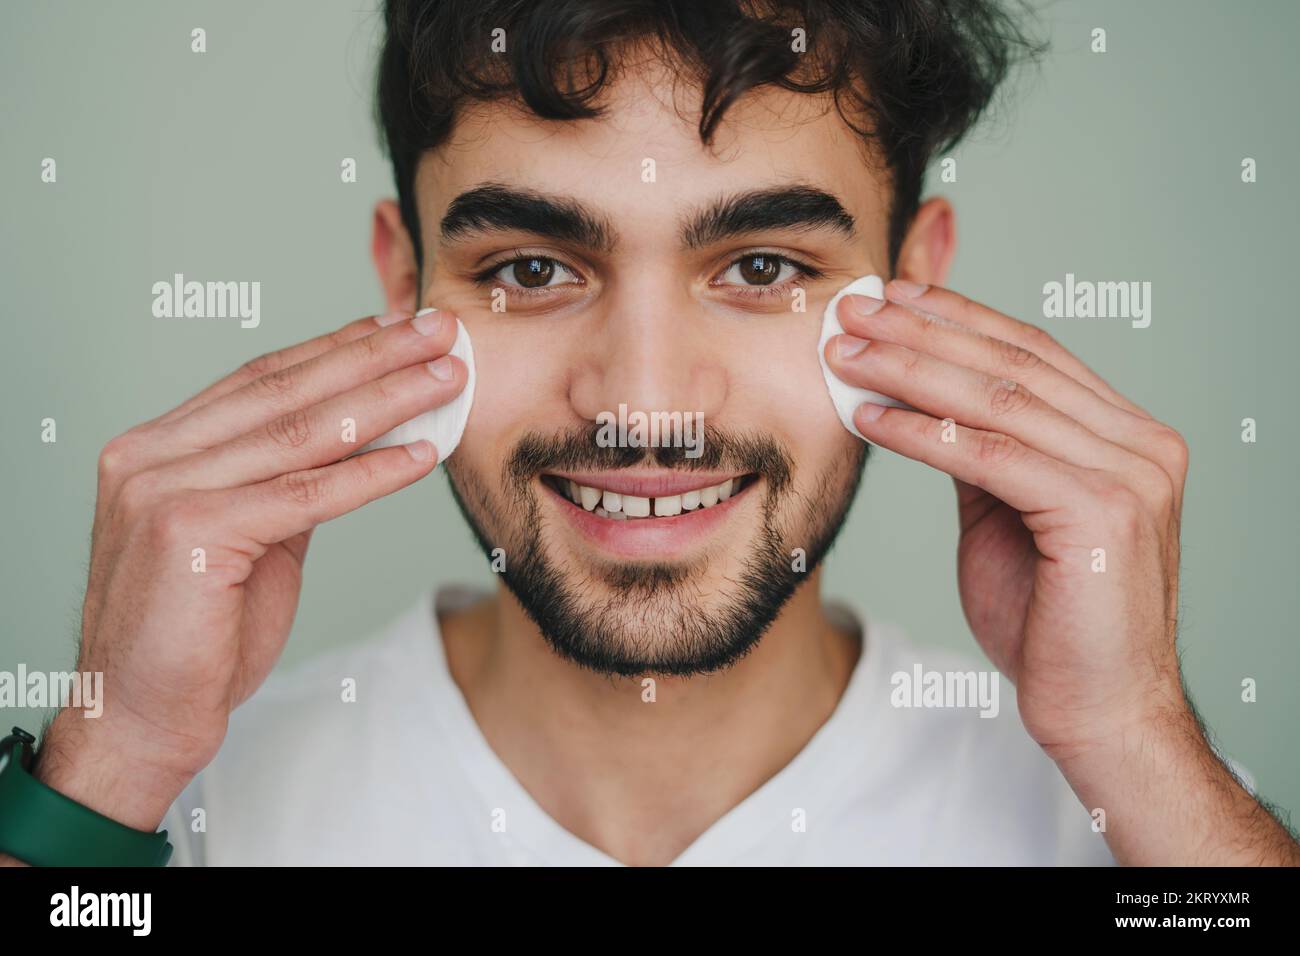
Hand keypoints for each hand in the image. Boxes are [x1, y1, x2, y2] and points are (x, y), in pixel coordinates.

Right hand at [68, 307, 466, 787]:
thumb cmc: (199, 633)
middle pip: (285, 392)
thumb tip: (359, 436)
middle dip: (373, 356)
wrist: (142, 714)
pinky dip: (371, 473)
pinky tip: (421, 455)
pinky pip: (305, 495)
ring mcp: (163, 490)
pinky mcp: (190, 533)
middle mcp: (150, 456)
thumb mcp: (249, 537)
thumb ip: (286, 482)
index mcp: (156, 447)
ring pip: (301, 433)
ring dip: (387, 400)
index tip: (397, 327)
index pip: (261, 380)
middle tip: (438, 330)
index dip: (336, 349)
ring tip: (446, 378)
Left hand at [825, 281, 1188, 760]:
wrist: (1096, 708)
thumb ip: (984, 453)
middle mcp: (1141, 444)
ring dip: (909, 370)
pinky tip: (867, 416)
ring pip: (998, 400)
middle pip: (1013, 365)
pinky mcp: (1102, 512)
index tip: (891, 298)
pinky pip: (990, 456)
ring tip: (845, 354)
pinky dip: (920, 431)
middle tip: (852, 311)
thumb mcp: (1009, 514)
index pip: (1033, 354)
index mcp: (1128, 436)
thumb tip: (921, 398)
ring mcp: (1130, 475)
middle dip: (922, 332)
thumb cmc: (1051, 620)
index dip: (957, 319)